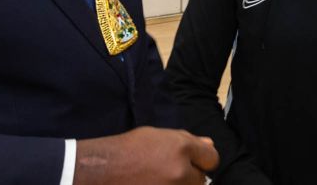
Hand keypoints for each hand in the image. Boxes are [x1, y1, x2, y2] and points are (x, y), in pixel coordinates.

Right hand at [74, 126, 218, 184]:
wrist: (104, 171)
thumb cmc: (130, 148)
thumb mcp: (158, 136)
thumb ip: (187, 141)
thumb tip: (209, 144)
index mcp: (181, 148)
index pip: (212, 158)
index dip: (202, 159)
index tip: (194, 162)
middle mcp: (180, 170)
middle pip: (201, 179)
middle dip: (190, 175)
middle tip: (169, 172)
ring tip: (160, 179)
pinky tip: (155, 184)